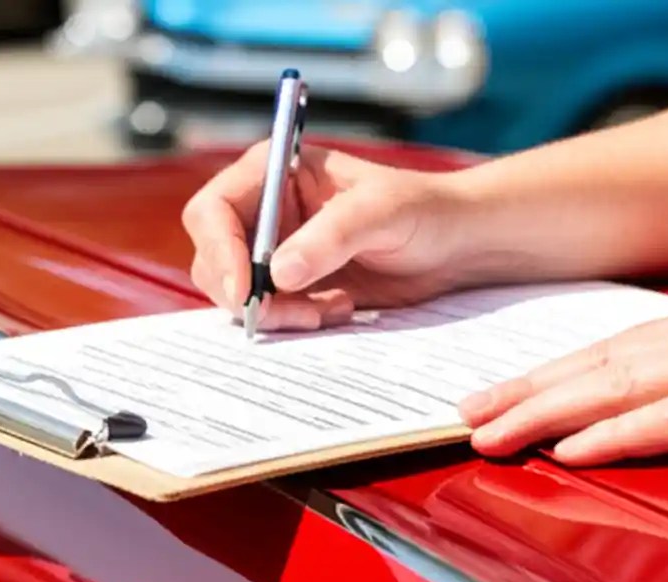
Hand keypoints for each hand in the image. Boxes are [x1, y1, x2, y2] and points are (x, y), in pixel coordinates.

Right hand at [181, 142, 469, 329]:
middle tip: (293, 313)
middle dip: (244, 292)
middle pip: (214, 258)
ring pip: (237, 293)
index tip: (245, 288)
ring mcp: (273, 252)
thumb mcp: (380, 213)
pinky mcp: (291, 287)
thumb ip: (330, 237)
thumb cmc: (422, 209)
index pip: (212, 210)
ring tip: (329, 309)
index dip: (219, 250)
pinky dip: (297, 322)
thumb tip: (278, 274)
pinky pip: (270, 314)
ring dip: (276, 313)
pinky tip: (340, 308)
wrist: (455, 245)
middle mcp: (264, 211)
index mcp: (272, 173)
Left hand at [459, 282, 667, 464]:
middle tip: (464, 416)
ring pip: (623, 384)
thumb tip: (629, 403)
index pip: (607, 347)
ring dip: (548, 411)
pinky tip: (573, 449)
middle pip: (599, 362)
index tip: (490, 394)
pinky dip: (621, 433)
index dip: (543, 373)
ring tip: (493, 433)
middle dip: (526, 391)